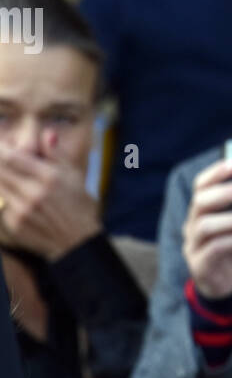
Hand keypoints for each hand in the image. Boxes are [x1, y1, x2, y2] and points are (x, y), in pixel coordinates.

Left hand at [0, 144, 100, 259]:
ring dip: (1, 178)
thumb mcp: (74, 176)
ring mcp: (22, 210)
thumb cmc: (78, 206)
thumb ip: (56, 154)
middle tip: (2, 160)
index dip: (0, 149)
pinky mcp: (14, 225)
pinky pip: (0, 203)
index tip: (1, 146)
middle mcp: (33, 193)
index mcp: (49, 178)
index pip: (11, 157)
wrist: (77, 243)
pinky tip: (11, 194)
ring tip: (8, 176)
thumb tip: (47, 133)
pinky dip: (3, 195)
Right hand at [182, 156, 231, 299]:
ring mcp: (194, 245)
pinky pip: (216, 249)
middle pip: (201, 202)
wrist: (227, 285)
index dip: (216, 173)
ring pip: (206, 226)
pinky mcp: (200, 264)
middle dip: (226, 193)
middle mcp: (192, 224)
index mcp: (202, 210)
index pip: (201, 185)